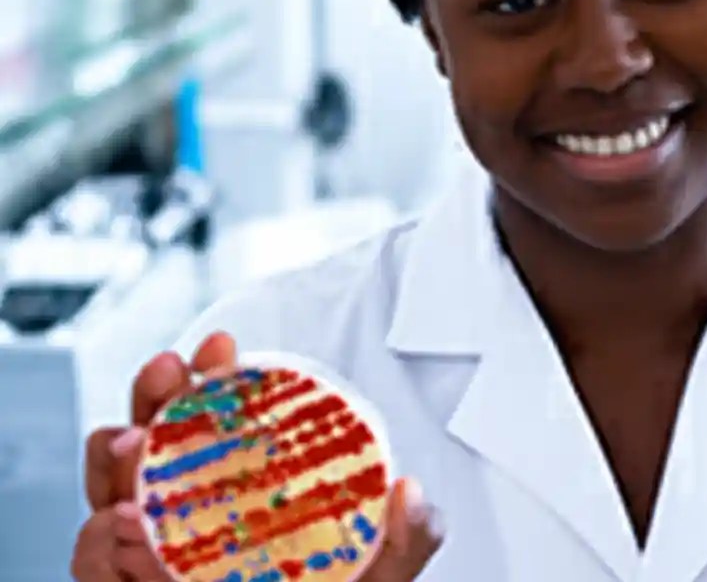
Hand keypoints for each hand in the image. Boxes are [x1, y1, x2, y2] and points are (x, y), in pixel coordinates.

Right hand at [71, 333, 442, 580]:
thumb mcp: (378, 571)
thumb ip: (407, 537)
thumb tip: (411, 492)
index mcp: (241, 502)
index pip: (214, 430)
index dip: (208, 384)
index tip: (222, 350)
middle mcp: (187, 525)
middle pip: (152, 447)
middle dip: (152, 398)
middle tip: (169, 371)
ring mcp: (149, 560)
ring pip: (107, 497)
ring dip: (114, 461)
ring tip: (138, 446)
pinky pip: (91, 568)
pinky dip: (97, 542)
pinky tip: (121, 525)